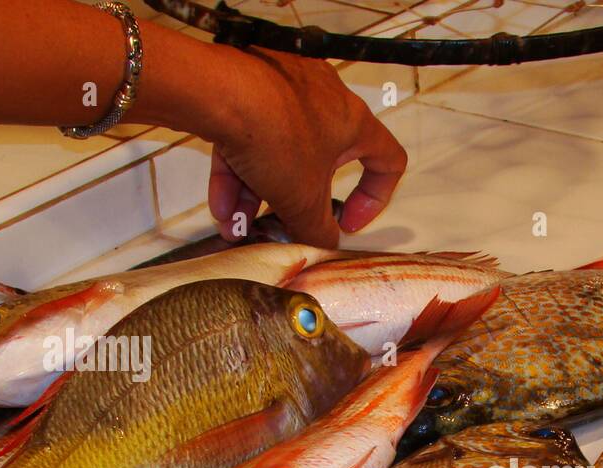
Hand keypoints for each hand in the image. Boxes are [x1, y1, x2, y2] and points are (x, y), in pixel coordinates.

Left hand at [203, 48, 406, 247]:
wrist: (216, 92)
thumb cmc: (277, 137)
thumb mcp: (303, 201)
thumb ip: (318, 229)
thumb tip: (323, 241)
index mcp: (353, 121)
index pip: (387, 161)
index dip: (374, 199)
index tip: (347, 223)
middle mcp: (322, 100)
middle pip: (320, 163)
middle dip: (298, 203)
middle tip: (284, 227)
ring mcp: (282, 91)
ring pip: (278, 154)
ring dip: (258, 196)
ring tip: (238, 227)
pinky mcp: (245, 90)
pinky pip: (247, 139)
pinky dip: (237, 175)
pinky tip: (222, 209)